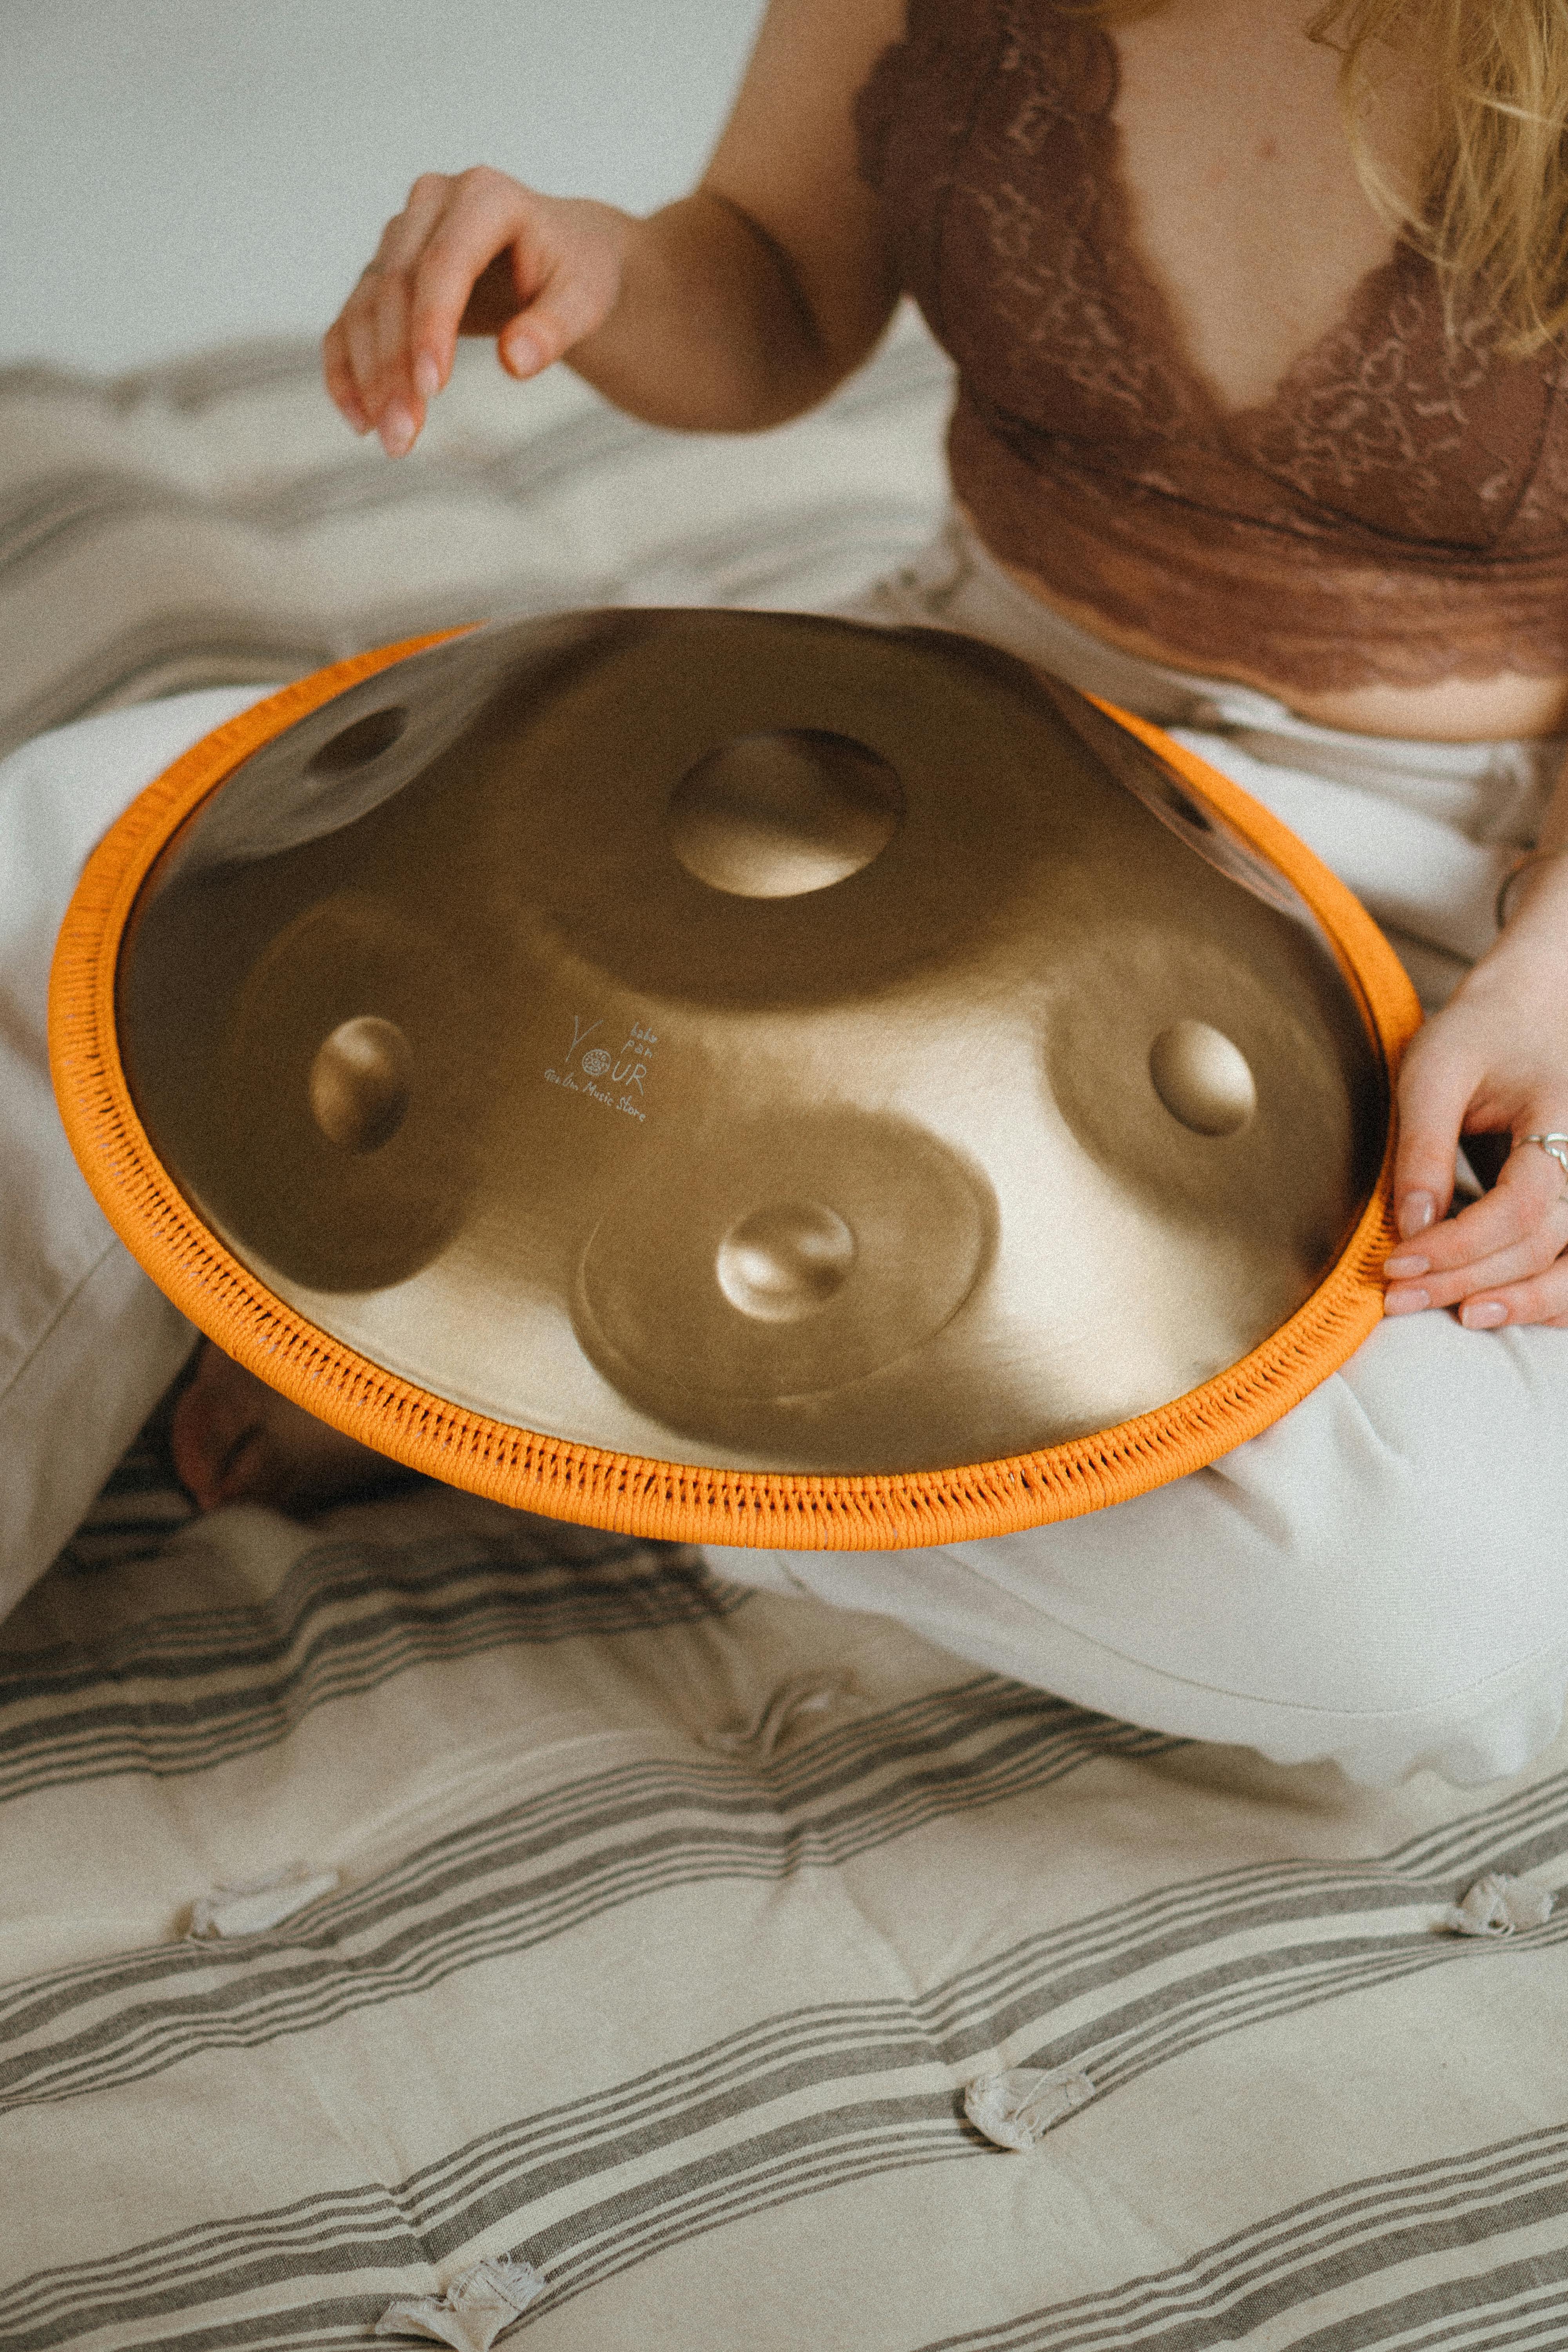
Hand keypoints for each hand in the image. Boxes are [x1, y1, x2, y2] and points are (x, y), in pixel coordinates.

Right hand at [322, 167, 628, 455]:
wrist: (560, 252)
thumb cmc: (576, 273)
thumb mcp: (586, 299)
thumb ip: (555, 328)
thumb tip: (516, 362)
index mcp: (485, 196)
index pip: (443, 265)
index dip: (431, 327)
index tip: (432, 390)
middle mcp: (431, 203)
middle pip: (396, 288)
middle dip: (396, 367)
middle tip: (404, 437)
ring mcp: (400, 235)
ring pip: (367, 307)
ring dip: (371, 378)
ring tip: (393, 441)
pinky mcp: (382, 270)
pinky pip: (351, 320)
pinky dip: (347, 370)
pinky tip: (360, 420)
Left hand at [1383, 936, 1567, 1328]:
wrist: (1531, 1007)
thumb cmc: (1479, 1032)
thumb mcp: (1434, 1071)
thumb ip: (1423, 1147)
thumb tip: (1411, 1226)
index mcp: (1565, 1121)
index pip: (1519, 1208)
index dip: (1457, 1245)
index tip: (1395, 1263)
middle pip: (1541, 1246)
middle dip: (1468, 1280)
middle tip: (1399, 1299)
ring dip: (1516, 1302)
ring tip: (1454, 1318)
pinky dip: (1547, 1297)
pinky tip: (1497, 1310)